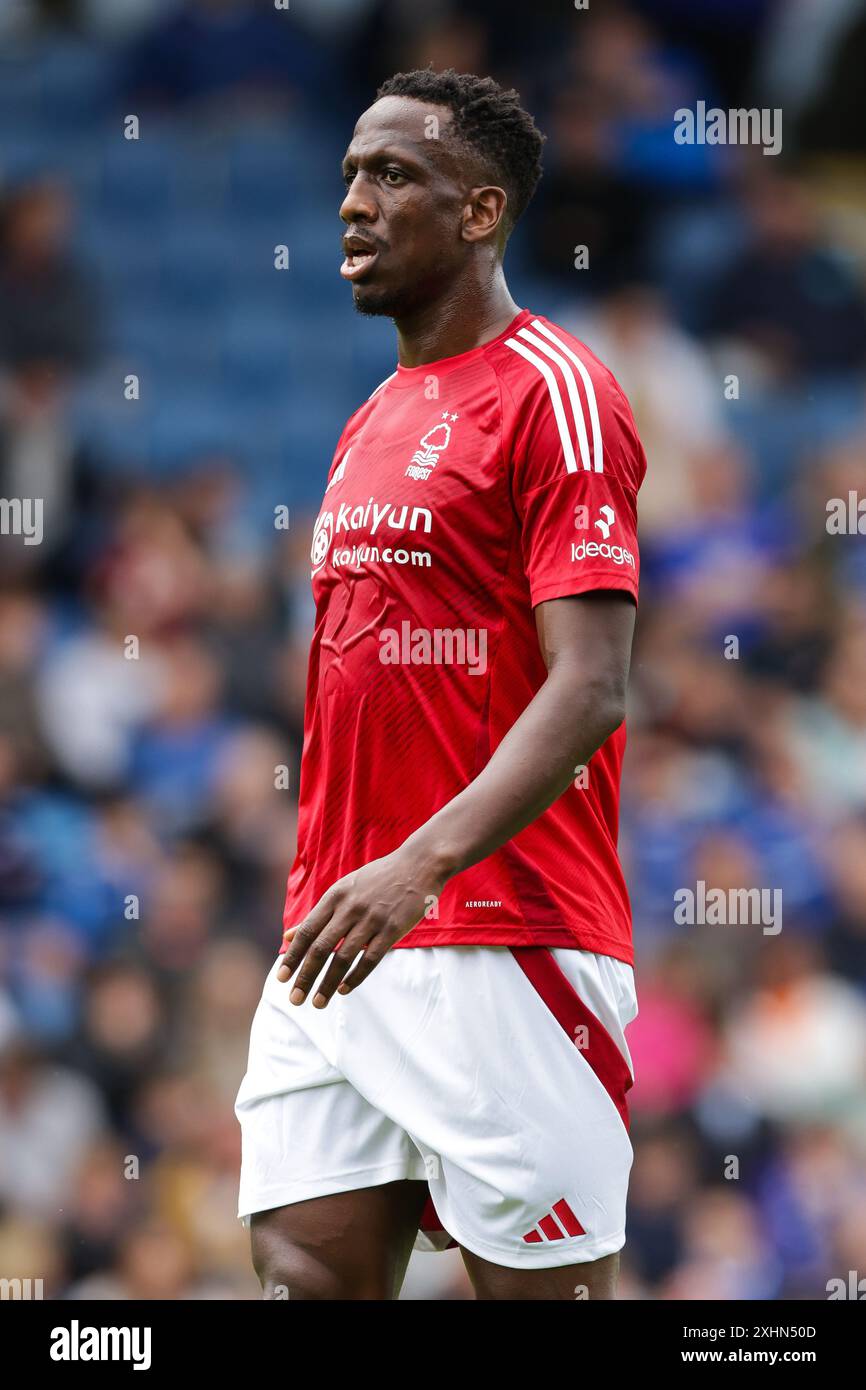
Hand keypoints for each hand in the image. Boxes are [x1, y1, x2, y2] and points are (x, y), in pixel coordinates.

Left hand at [277, 846, 447, 1006]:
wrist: (419, 865)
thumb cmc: (378, 879)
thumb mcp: (343, 889)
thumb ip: (317, 914)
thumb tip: (288, 936)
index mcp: (335, 897)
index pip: (307, 931)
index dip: (292, 956)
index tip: (281, 978)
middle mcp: (350, 908)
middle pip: (321, 948)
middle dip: (305, 977)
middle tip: (294, 1000)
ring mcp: (372, 919)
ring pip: (343, 958)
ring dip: (327, 983)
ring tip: (318, 1003)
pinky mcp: (392, 929)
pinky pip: (370, 959)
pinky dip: (355, 977)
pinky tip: (343, 990)